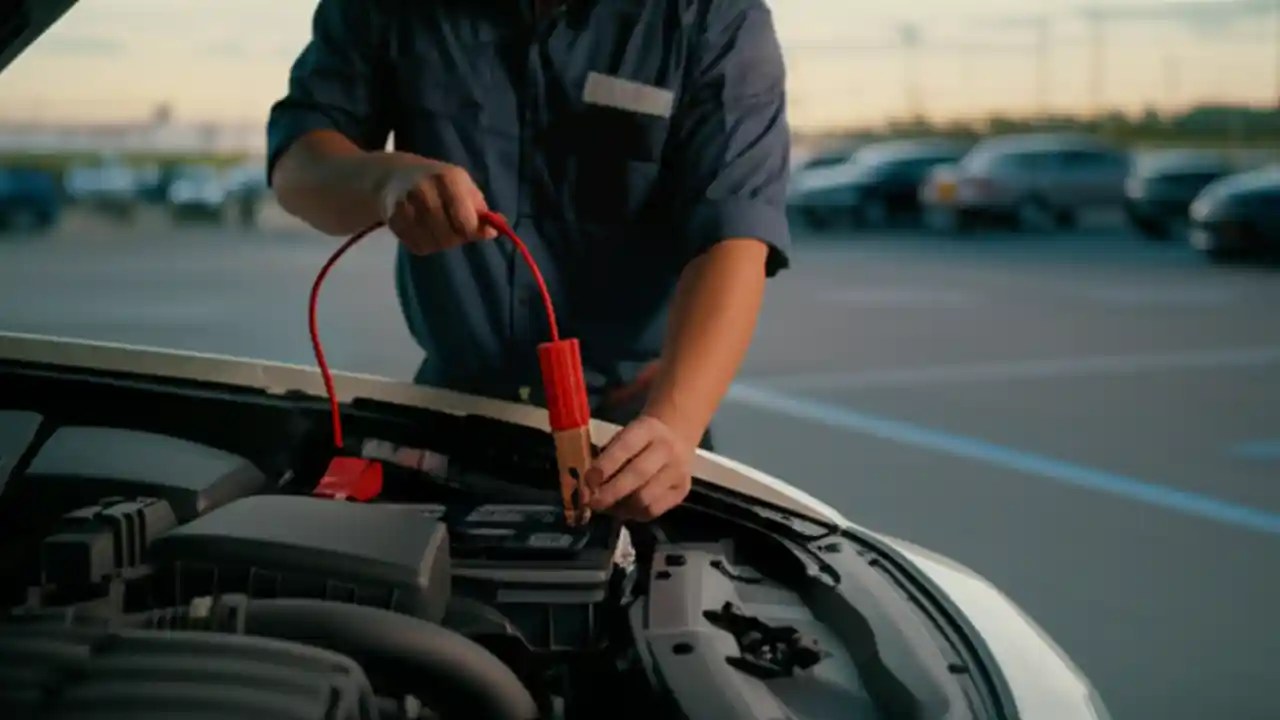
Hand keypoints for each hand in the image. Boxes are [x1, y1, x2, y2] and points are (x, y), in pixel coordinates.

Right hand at [377, 157, 497, 254]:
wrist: (395, 176)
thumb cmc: (438, 182)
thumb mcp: (463, 186)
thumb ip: (480, 209)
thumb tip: (494, 232)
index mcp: (448, 178)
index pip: (466, 221)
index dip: (473, 232)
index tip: (473, 230)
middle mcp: (424, 190)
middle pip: (449, 236)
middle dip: (456, 238)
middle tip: (455, 229)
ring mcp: (406, 205)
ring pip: (433, 244)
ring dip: (440, 243)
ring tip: (439, 229)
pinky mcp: (394, 220)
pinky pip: (416, 246)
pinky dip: (424, 245)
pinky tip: (424, 231)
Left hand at [586, 414, 697, 521]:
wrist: (676, 434)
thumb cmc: (639, 438)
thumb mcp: (622, 436)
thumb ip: (605, 457)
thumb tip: (587, 488)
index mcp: (648, 429)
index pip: (626, 447)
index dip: (604, 466)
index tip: (587, 481)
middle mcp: (667, 449)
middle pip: (637, 475)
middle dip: (610, 492)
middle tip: (591, 503)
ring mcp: (678, 471)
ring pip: (645, 498)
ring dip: (621, 507)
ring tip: (608, 506)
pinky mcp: (683, 491)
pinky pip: (654, 511)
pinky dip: (634, 514)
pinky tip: (625, 508)